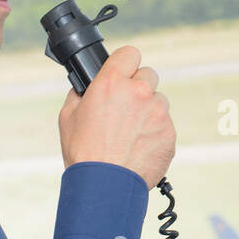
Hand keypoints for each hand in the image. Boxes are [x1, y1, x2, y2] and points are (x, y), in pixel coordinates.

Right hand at [57, 45, 175, 187]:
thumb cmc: (84, 153)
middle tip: (125, 108)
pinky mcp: (170, 133)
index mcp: (112, 83)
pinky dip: (155, 133)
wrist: (105, 186)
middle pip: (148, 75)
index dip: (125, 63)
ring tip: (130, 134)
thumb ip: (81, 94)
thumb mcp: (69, 116)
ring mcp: (158, 113)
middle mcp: (139, 92)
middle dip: (138, 88)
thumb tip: (87, 87)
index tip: (124, 71)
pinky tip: (138, 147)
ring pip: (158, 101)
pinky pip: (165, 125)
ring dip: (148, 111)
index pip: (130, 53)